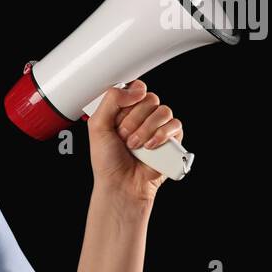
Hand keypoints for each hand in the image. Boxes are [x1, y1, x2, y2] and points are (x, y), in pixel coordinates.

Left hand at [86, 79, 182, 204]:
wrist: (120, 183)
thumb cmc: (107, 160)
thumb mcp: (97, 126)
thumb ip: (111, 100)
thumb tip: (135, 89)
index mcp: (124, 110)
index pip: (135, 88)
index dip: (129, 98)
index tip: (120, 113)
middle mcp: (142, 116)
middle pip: (149, 99)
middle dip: (133, 120)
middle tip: (124, 136)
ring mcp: (157, 127)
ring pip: (163, 111)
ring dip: (146, 129)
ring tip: (135, 145)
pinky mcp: (171, 139)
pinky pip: (175, 125)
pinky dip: (161, 135)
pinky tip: (150, 146)